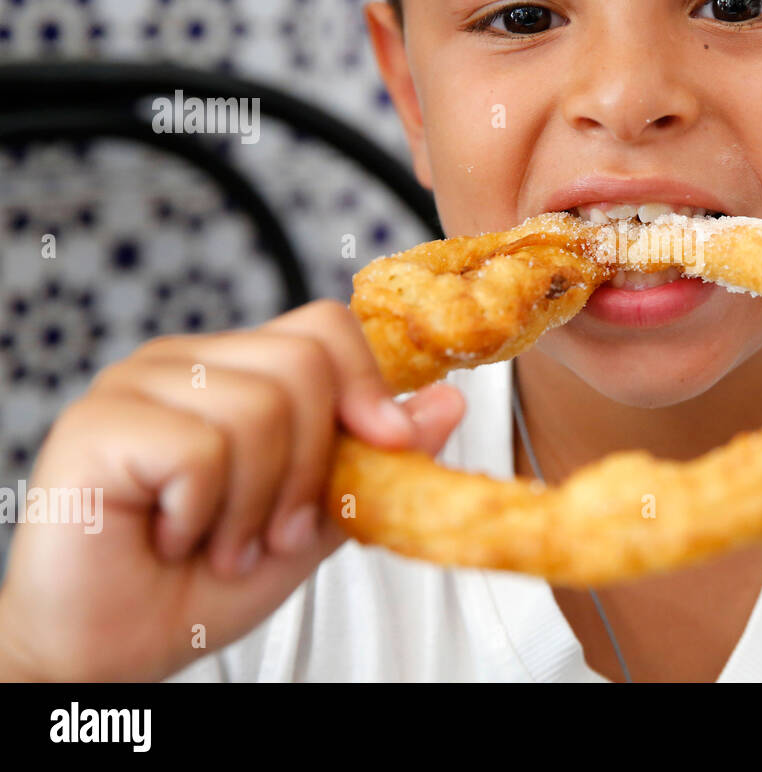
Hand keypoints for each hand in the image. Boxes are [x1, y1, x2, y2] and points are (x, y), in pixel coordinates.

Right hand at [0, 300, 463, 680]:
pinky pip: (200, 450)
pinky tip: (170, 537)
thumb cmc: (203, 583)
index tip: (384, 444)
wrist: (116, 652)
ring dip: (256, 504)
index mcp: (237, 370)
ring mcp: (135, 383)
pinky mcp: (96, 423)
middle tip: (274, 532)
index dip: (367, 382)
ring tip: (219, 542)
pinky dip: (203, 514)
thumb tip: (449, 402)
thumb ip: (376, 462)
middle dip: (312, 466)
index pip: (325, 327)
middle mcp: (186, 361)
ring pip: (260, 408)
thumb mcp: (317, 521)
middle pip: (305, 363)